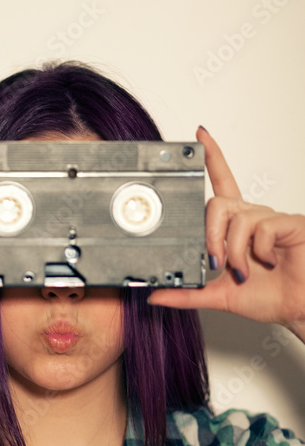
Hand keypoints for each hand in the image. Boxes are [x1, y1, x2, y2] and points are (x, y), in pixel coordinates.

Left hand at [147, 126, 304, 340]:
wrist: (299, 308)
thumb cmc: (269, 296)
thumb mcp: (218, 295)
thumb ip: (187, 293)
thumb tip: (155, 295)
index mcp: (236, 228)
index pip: (222, 183)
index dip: (213, 158)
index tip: (200, 136)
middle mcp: (252, 218)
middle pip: (218, 204)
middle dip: (210, 236)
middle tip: (215, 262)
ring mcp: (271, 219)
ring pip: (238, 218)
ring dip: (236, 250)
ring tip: (244, 271)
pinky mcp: (291, 224)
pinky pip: (264, 227)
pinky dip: (260, 250)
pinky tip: (270, 261)